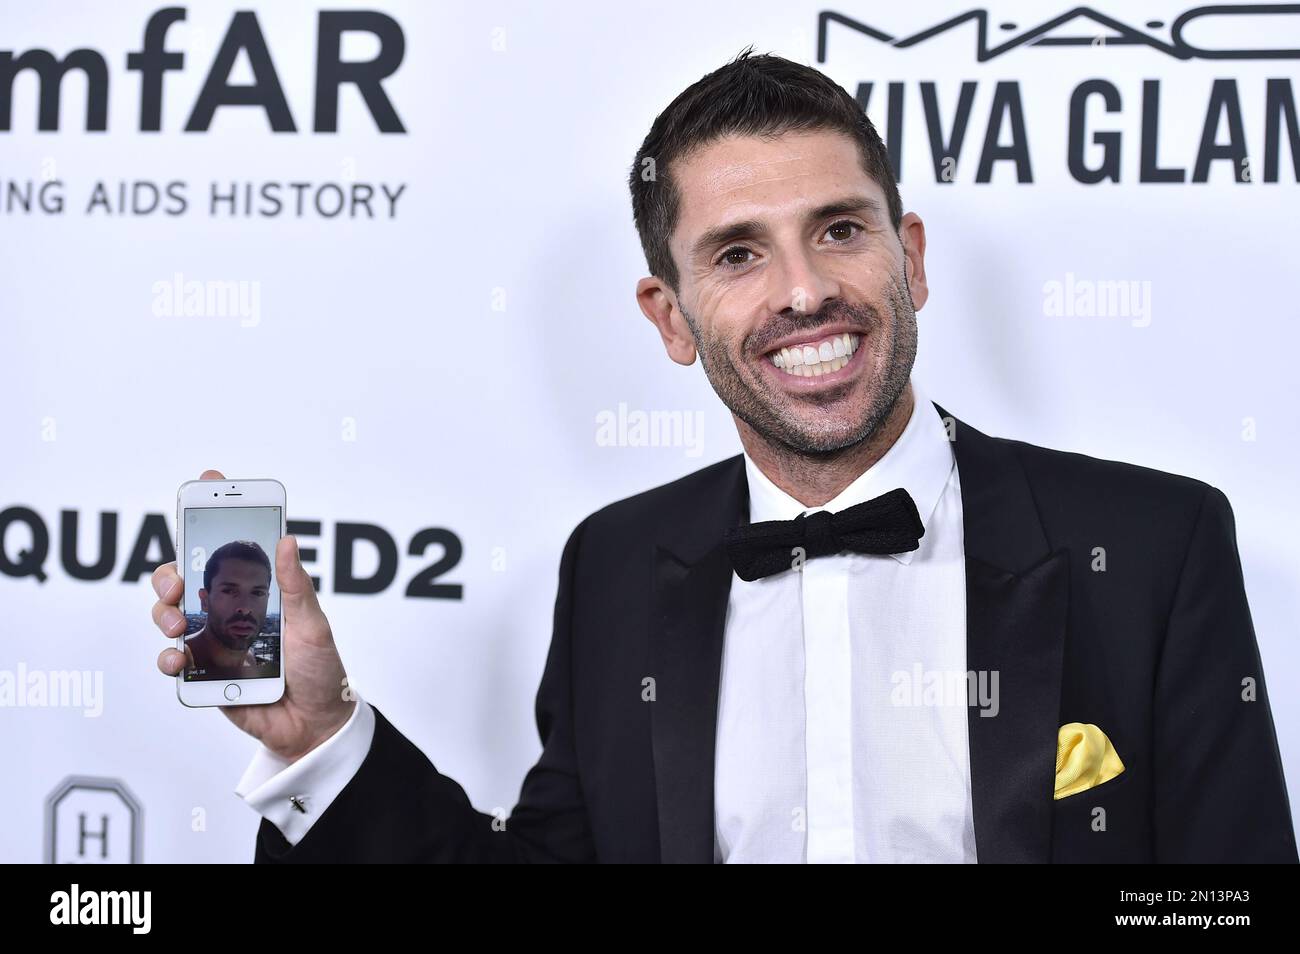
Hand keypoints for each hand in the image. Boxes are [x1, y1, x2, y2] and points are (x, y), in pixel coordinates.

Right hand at [152, 469, 355, 761]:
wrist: (314, 725)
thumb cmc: (319, 670)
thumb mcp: (313, 625)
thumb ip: (295, 587)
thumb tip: (286, 539)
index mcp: (256, 592)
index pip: (228, 548)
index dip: (214, 513)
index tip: (206, 480)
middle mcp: (227, 612)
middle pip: (182, 578)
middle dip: (169, 572)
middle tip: (178, 582)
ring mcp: (211, 642)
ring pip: (168, 615)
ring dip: (162, 613)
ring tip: (176, 623)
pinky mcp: (203, 676)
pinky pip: (172, 662)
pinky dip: (168, 659)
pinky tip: (178, 661)